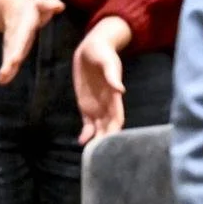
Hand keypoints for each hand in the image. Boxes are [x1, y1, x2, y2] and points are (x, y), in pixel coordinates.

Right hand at [0, 0, 66, 85]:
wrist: (15, 11)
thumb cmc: (35, 9)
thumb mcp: (43, 3)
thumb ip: (51, 3)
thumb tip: (60, 7)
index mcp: (25, 26)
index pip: (23, 36)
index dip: (21, 46)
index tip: (15, 58)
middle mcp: (17, 38)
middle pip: (14, 50)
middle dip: (11, 61)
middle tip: (5, 72)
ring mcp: (14, 46)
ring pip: (10, 57)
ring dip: (7, 69)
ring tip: (1, 80)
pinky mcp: (15, 53)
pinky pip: (12, 63)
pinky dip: (7, 72)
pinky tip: (2, 81)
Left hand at [73, 15, 135, 143]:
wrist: (90, 49)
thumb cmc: (102, 53)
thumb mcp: (108, 61)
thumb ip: (112, 75)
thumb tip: (121, 90)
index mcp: (114, 95)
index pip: (117, 116)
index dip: (116, 129)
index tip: (114, 141)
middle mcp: (107, 104)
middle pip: (109, 126)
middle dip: (107, 139)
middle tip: (102, 154)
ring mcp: (96, 106)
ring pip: (99, 127)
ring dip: (97, 139)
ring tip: (92, 152)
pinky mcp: (85, 105)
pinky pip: (87, 123)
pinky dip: (86, 133)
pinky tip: (82, 141)